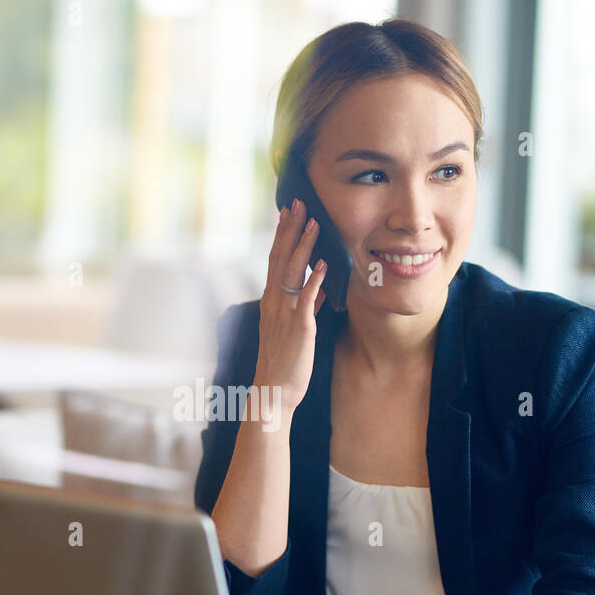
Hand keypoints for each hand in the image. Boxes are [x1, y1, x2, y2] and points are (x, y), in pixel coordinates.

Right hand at [254, 199, 326, 412]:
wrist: (273, 392)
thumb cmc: (284, 362)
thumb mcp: (294, 328)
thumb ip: (306, 304)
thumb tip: (319, 285)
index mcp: (271, 300)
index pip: (274, 258)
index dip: (281, 233)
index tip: (288, 211)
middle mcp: (274, 302)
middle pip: (279, 257)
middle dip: (290, 229)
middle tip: (298, 203)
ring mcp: (284, 313)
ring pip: (291, 272)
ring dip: (303, 246)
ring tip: (313, 223)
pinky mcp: (298, 327)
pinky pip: (306, 298)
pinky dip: (314, 280)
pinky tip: (324, 264)